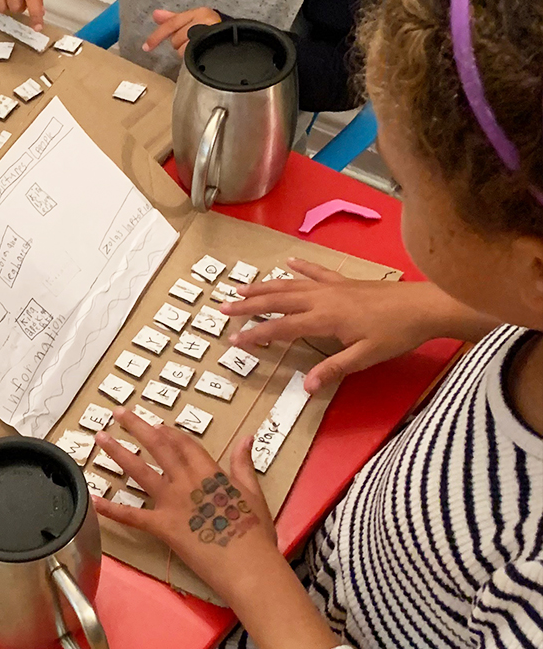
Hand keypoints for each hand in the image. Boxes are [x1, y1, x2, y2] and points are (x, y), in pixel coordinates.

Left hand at [91, 407, 281, 604]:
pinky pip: (131, 516)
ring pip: (140, 471)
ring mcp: (171, 503)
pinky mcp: (161, 527)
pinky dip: (111, 508)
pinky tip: (92, 499)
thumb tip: (246, 437)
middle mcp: (185, 481)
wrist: (247, 566)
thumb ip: (243, 464)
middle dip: (137, 426)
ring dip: (118, 452)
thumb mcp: (253, 493)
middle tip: (118, 412)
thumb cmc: (255, 533)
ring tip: (100, 438)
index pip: (185, 444)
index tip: (156, 423)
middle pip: (158, 447)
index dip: (170, 432)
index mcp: (209, 473)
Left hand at [142, 7, 220, 53]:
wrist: (232, 41)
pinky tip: (198, 54)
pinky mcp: (212, 45)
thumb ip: (172, 19)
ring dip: (186, 52)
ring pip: (183, 49)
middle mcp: (204, 19)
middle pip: (176, 38)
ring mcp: (209, 32)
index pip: (172, 24)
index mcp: (199, 12)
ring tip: (196, 48)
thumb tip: (156, 14)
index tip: (146, 46)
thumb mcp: (191, 21)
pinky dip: (191, 57)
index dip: (157, 36)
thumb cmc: (211, 32)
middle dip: (179, 44)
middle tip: (189, 43)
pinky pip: (191, 55)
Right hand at [228, 260, 451, 393]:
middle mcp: (322, 299)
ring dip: (264, 286)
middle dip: (248, 305)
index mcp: (324, 318)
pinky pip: (316, 272)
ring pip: (290, 285)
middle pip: (277, 300)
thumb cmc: (397, 333)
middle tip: (223, 308)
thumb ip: (333, 369)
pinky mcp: (344, 282)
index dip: (255, 335)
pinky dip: (300, 267)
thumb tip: (305, 387)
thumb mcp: (366, 357)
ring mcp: (332, 287)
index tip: (233, 340)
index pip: (281, 327)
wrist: (425, 305)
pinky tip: (288, 261)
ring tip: (241, 288)